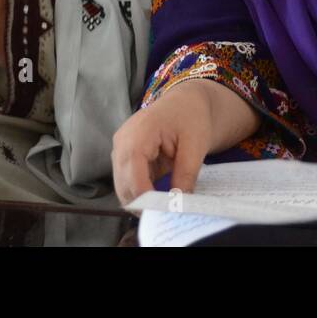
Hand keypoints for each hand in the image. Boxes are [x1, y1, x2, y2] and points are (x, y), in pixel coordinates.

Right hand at [112, 81, 220, 204]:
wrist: (186, 102)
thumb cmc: (192, 117)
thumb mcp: (196, 146)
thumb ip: (186, 175)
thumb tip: (178, 204)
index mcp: (140, 133)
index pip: (133, 174)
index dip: (146, 197)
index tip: (164, 213)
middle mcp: (122, 141)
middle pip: (123, 183)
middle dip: (143, 203)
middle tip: (166, 216)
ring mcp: (120, 148)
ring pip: (122, 185)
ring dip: (141, 198)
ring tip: (164, 207)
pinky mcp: (123, 155)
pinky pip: (127, 180)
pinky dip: (141, 190)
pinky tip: (158, 196)